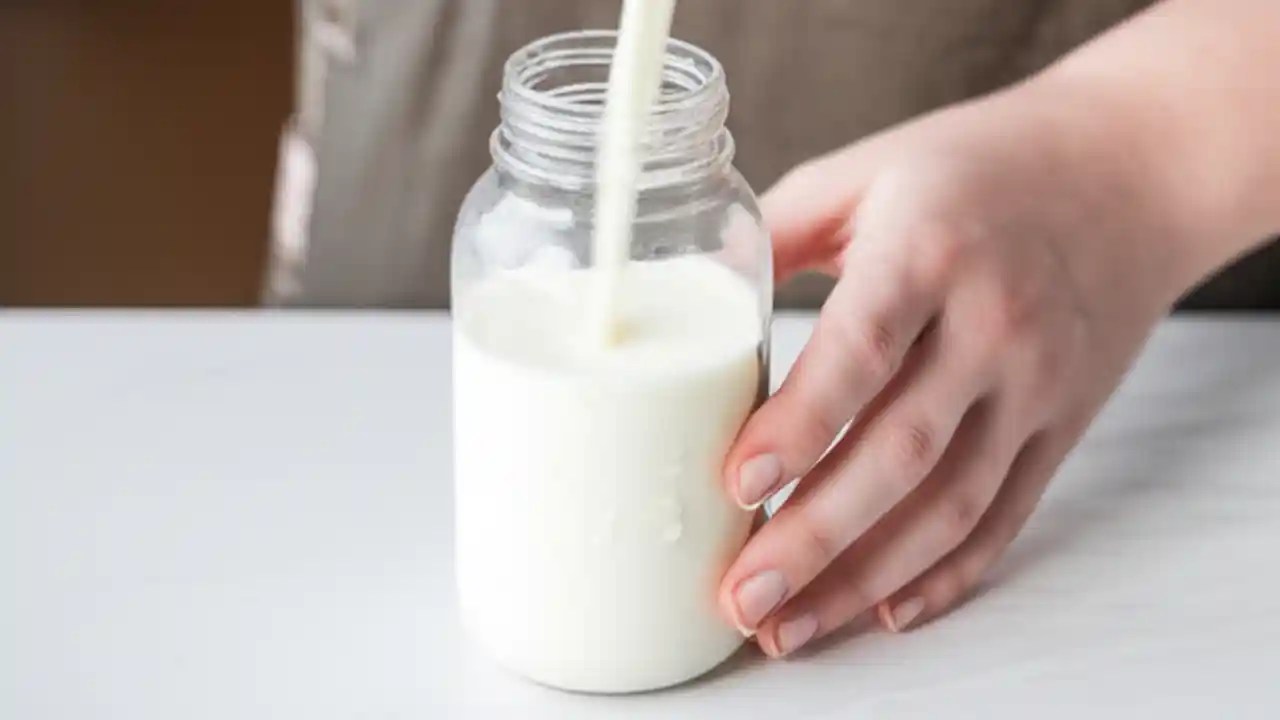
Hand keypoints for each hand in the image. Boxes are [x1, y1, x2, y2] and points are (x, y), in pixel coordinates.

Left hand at [717, 79, 1193, 656]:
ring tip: (793, 626)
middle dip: (816, 537)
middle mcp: (991, 324)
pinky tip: (887, 610)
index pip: (860, 351)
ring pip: (952, 506)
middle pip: (901, 452)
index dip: (799, 425)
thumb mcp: (869, 170)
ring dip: (867, 578)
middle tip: (744, 594)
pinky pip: (1007, 517)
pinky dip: (949, 574)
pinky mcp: (1063, 424)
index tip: (737, 483)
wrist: (1128, 170)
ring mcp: (1036, 384)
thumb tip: (687, 292)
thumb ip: (776, 231)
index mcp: (928, 250)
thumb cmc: (980, 165)